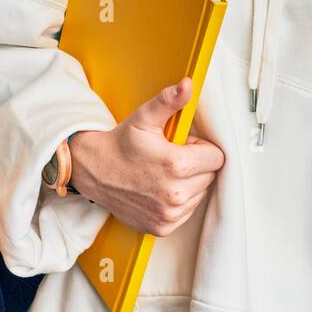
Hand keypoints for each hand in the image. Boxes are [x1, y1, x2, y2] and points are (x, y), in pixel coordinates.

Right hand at [67, 77, 223, 237]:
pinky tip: (159, 189)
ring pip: (199, 194)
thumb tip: (188, 84)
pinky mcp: (162, 227)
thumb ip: (170, 101)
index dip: (200, 148)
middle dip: (195, 165)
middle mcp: (175, 195)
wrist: (94, 171)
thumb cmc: (121, 143)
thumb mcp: (145, 118)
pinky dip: (178, 201)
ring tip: (163, 173)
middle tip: (169, 157)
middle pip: (209, 176)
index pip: (216, 157)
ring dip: (188, 184)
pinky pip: (187, 212)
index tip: (181, 145)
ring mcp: (169, 215)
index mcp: (177, 166)